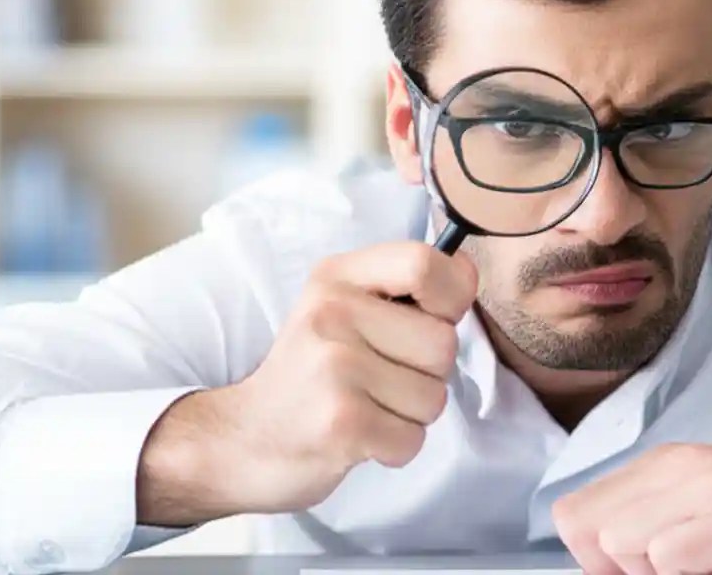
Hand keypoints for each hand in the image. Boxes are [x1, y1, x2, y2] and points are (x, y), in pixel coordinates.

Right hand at [137, 242, 477, 525]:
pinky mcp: (341, 422)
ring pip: (434, 397)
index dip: (451, 296)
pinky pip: (412, 439)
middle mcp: (332, 313)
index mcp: (337, 277)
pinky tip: (358, 436)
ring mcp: (335, 367)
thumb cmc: (308, 373)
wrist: (241, 439)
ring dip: (410, 414)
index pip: (425, 263)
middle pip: (443, 344)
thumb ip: (405, 288)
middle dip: (427, 374)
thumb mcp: (341, 308)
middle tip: (378, 379)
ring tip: (364, 407)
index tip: (433, 318)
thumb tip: (470, 275)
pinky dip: (394, 448)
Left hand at [551, 444, 711, 574]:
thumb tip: (604, 558)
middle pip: (590, 530)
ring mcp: (710, 493)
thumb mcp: (711, 507)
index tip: (634, 574)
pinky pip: (667, 557)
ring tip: (711, 569)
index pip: (577, 513)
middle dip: (619, 570)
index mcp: (669, 464)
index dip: (593, 558)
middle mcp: (681, 469)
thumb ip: (657, 521)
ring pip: (621, 544)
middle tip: (678, 573)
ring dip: (655, 574)